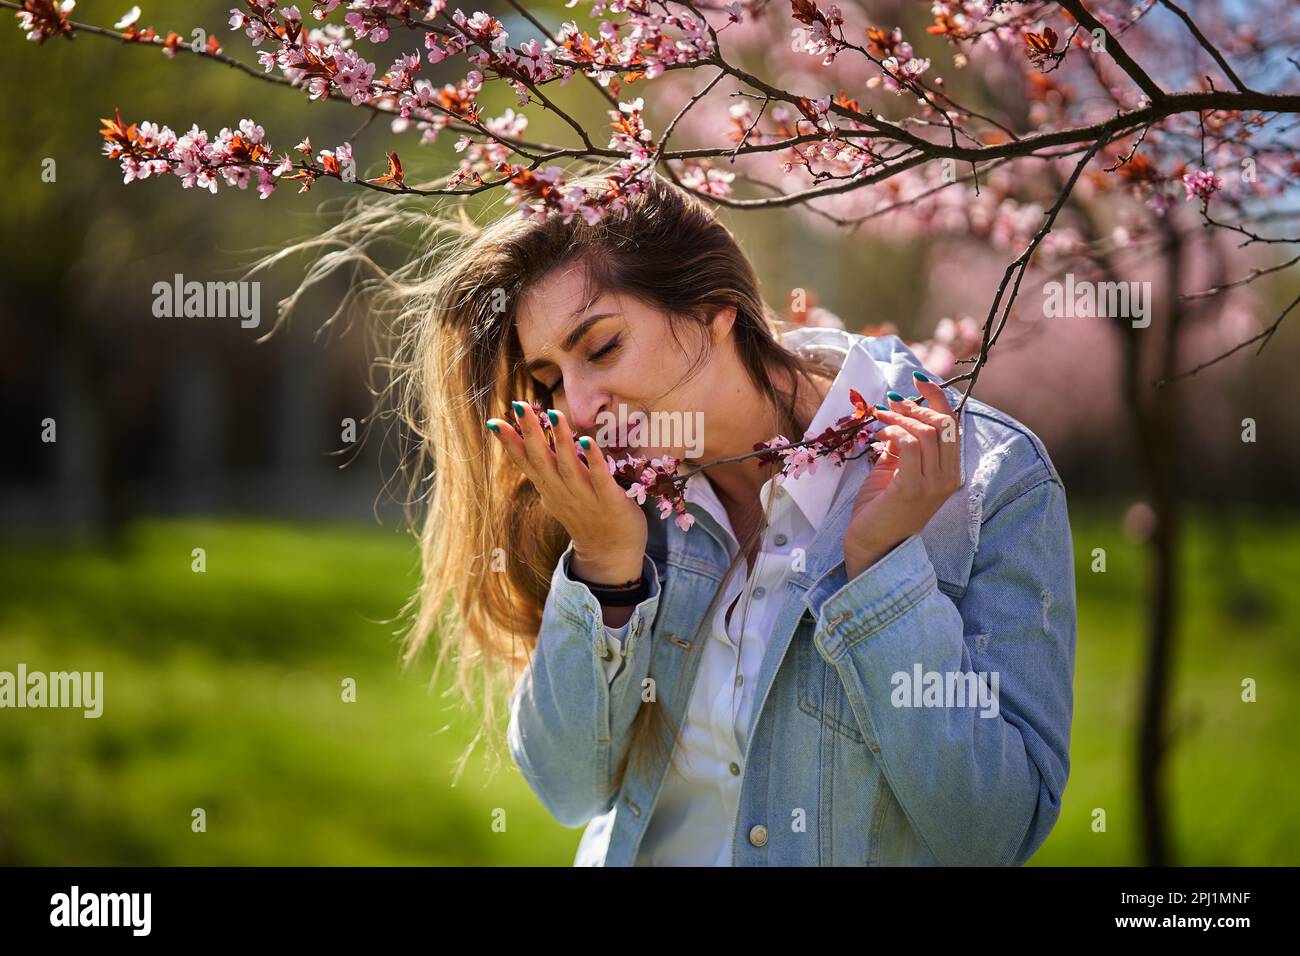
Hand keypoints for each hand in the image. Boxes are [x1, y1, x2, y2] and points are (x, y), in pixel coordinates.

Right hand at [486, 401, 647, 584]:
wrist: (609, 554)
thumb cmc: (586, 516)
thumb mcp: (558, 493)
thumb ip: (546, 471)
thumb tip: (529, 445)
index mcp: (548, 487)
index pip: (524, 461)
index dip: (509, 442)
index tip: (492, 422)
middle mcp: (561, 491)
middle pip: (541, 459)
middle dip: (530, 432)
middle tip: (518, 406)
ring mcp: (584, 497)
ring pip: (568, 465)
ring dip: (561, 439)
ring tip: (554, 414)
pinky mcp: (609, 501)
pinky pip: (600, 478)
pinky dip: (594, 460)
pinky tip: (588, 441)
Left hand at [843, 374, 962, 578]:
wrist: (872, 546)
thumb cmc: (881, 509)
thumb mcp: (895, 470)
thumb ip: (903, 446)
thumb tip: (898, 416)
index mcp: (949, 471)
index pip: (953, 424)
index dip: (937, 397)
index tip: (917, 380)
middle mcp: (947, 477)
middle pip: (943, 424)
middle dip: (915, 405)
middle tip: (890, 402)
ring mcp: (933, 485)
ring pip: (927, 432)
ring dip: (900, 417)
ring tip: (880, 416)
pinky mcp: (912, 489)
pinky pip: (910, 446)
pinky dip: (895, 432)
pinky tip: (882, 432)